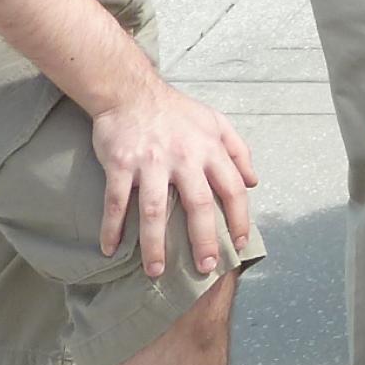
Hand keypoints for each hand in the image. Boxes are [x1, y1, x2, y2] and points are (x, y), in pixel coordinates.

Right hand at [90, 82, 259, 277]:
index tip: (239, 243)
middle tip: (204, 268)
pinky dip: (112, 228)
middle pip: (199, 206)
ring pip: (156, 212)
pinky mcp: (120, 164)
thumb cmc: (176, 110)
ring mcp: (150, 163)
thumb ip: (238, 150)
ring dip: (155, 246)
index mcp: (209, 149)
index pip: (233, 189)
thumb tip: (254, 182)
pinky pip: (116, 202)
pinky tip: (110, 249)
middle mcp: (183, 157)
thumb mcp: (216, 122)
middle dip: (203, 241)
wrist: (130, 92)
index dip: (239, 218)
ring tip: (155, 272)